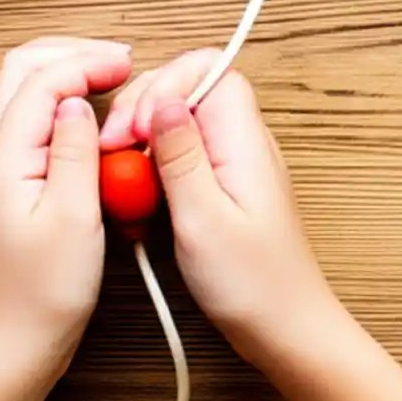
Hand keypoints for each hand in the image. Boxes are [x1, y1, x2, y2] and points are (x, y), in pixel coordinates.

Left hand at [0, 37, 133, 381]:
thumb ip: (76, 150)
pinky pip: (33, 126)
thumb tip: (79, 100)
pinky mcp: (13, 187)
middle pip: (21, 71)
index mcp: (3, 157)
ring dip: (67, 78)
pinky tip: (96, 125)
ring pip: (25, 95)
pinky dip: (64, 109)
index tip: (131, 65)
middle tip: (121, 63)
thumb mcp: (73, 216)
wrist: (14, 345)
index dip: (89, 61)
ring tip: (113, 84)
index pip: (42, 78)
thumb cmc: (43, 294)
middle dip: (72, 55)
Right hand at [102, 51, 342, 371]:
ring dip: (144, 143)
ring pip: (179, 125)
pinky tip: (140, 201)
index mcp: (244, 142)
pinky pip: (182, 160)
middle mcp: (242, 145)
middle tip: (115, 151)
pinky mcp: (221, 191)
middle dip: (143, 110)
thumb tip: (162, 99)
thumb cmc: (253, 285)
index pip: (207, 69)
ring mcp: (233, 167)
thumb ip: (180, 155)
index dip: (162, 85)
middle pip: (187, 90)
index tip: (134, 129)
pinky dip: (154, 172)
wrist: (286, 331)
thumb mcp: (204, 219)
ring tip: (124, 178)